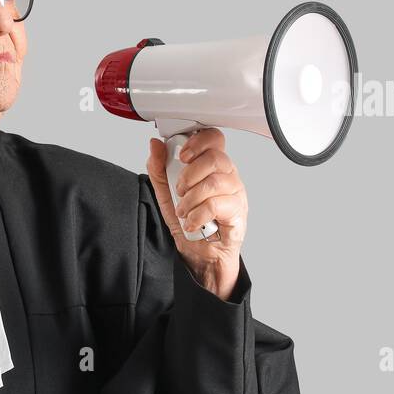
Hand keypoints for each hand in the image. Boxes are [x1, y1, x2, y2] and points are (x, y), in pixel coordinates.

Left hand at [146, 129, 246, 300]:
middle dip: (189, 174)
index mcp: (212, 166)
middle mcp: (228, 176)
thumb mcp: (166, 194)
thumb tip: (155, 144)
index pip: (214, 138)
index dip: (198, 142)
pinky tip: (192, 223)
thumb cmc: (190, 222)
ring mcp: (236, 194)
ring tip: (183, 211)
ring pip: (215, 183)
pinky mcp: (237, 213)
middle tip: (180, 190)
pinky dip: (198, 215)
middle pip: (215, 158)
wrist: (200, 255)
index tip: (182, 156)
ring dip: (191, 199)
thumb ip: (159, 169)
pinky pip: (217, 205)